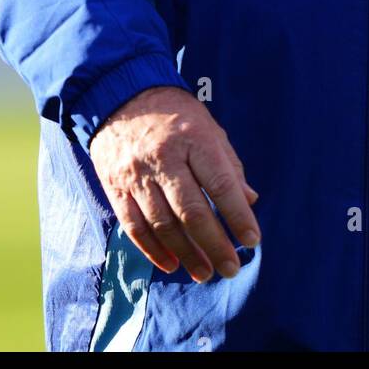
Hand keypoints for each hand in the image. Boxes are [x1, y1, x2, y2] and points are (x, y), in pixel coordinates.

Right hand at [89, 85, 260, 282]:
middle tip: (232, 268)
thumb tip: (250, 201)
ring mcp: (137, 174)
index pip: (221, 184)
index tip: (253, 240)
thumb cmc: (175, 115)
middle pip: (191, 211)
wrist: (120, 95)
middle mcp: (164, 157)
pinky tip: (172, 263)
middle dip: (214, 244)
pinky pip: (134, 226)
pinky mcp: (115, 186)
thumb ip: (230, 165)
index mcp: (194, 139)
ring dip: (187, 254)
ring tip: (205, 273)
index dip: (238, 216)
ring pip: (163, 224)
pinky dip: (153, 250)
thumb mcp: (209, 128)